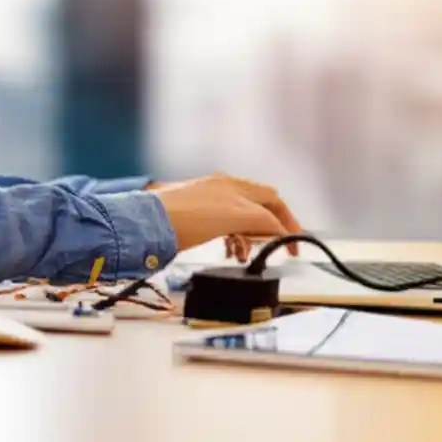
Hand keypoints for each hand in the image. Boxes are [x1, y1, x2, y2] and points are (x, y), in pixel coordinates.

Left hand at [148, 174, 301, 261]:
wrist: (148, 224)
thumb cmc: (185, 218)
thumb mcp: (234, 219)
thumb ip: (262, 221)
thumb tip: (280, 230)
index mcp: (236, 186)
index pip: (273, 202)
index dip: (288, 224)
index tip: (294, 244)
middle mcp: (225, 188)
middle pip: (260, 207)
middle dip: (271, 227)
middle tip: (277, 247)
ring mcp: (209, 199)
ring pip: (242, 218)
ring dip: (250, 236)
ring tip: (246, 255)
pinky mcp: (195, 212)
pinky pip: (225, 224)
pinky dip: (233, 237)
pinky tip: (229, 250)